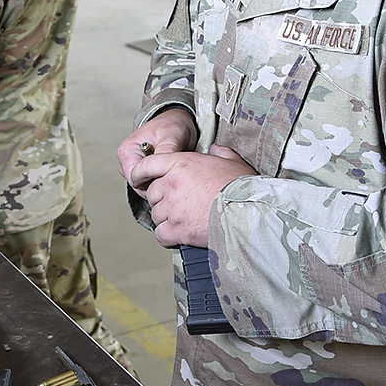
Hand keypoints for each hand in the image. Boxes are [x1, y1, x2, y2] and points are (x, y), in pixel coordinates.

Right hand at [117, 108, 198, 194]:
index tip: (169, 174)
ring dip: (159, 182)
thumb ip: (166, 150)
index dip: (153, 181)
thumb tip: (160, 166)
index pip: (135, 179)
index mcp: (127, 151)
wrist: (177, 122)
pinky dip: (161, 180)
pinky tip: (170, 171)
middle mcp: (127, 160)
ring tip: (172, 169)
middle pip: (138, 186)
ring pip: (144, 187)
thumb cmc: (172, 124)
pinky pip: (150, 184)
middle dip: (157, 183)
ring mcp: (133, 166)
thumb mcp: (172, 134)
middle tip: (173, 172)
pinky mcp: (142, 171)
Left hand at [131, 144, 255, 247]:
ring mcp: (173, 208)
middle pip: (153, 193)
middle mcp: (172, 184)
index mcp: (182, 163)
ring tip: (183, 219)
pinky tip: (177, 234)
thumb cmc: (242, 187)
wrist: (248, 212)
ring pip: (156, 214)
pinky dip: (167, 235)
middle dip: (162, 199)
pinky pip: (160, 234)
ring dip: (166, 217)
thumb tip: (214, 150)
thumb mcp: (232, 160)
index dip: (139, 172)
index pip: (148, 164)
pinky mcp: (177, 230)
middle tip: (178, 203)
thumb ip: (219, 152)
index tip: (137, 178)